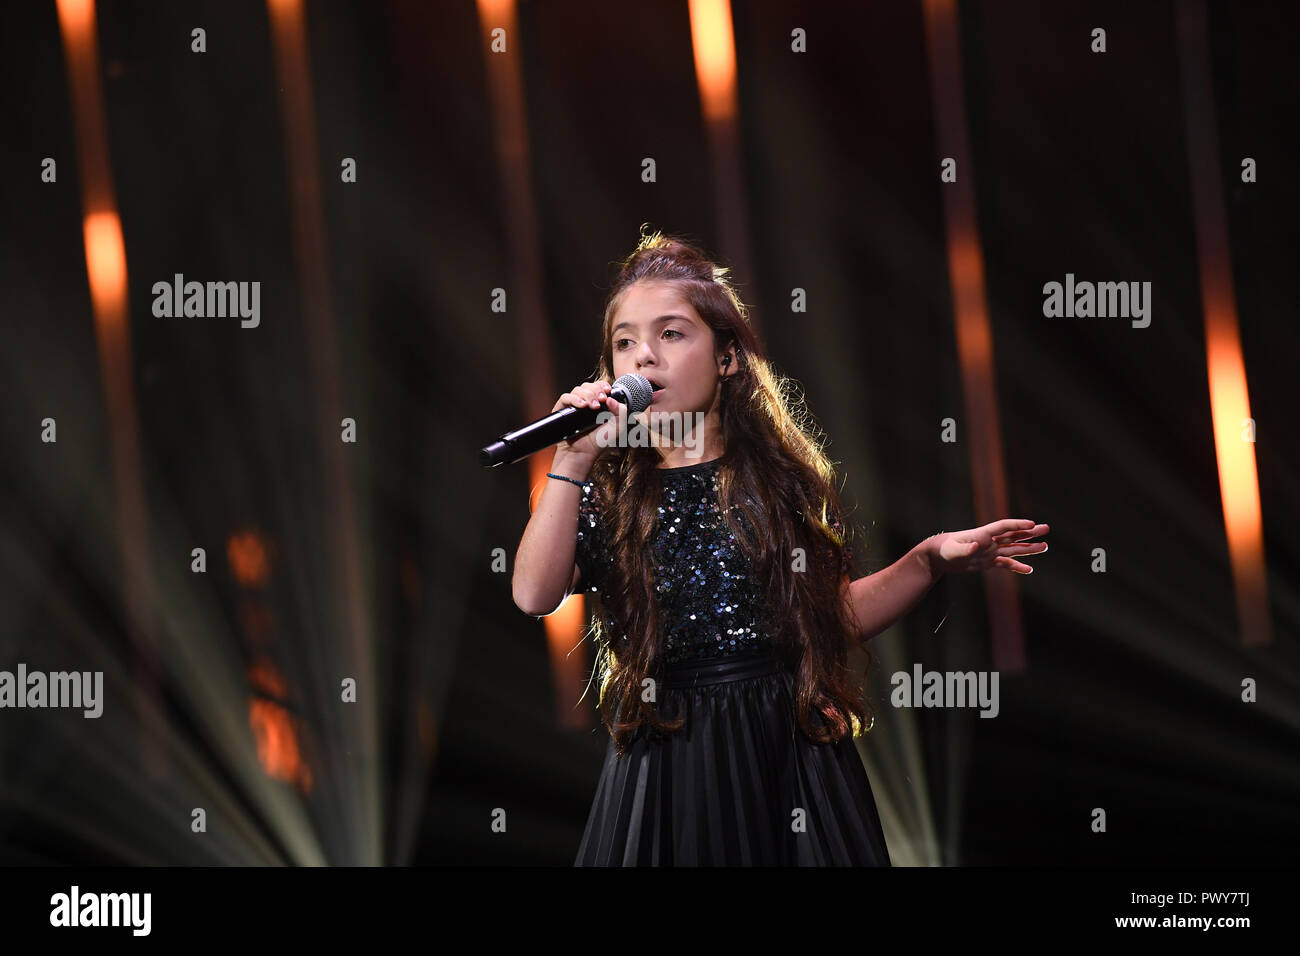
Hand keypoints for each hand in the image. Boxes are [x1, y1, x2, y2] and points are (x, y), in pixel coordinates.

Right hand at [552, 379, 626, 459]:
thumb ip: (621, 412)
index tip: (608, 390)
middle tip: (601, 399)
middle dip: (596, 390)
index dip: (603, 385)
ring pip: (578, 389)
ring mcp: (574, 406)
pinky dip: (574, 399)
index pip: (599, 386)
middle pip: (588, 386)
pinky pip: (566, 397)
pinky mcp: (563, 410)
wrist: (583, 453)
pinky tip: (582, 406)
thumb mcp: (617, 427)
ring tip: (592, 406)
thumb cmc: (599, 441)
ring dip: (587, 394)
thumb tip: (610, 399)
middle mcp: (586, 403)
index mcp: (599, 404)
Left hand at [925, 519, 1048, 576]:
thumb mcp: (953, 550)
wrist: (937, 557)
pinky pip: (1006, 564)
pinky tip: (1029, 569)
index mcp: (982, 534)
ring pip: (1013, 548)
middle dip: (1030, 532)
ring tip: (1045, 546)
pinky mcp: (987, 562)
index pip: (1004, 527)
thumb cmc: (943, 550)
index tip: (1032, 523)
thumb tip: (977, 546)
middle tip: (1046, 528)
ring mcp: (989, 551)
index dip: (1018, 524)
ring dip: (1028, 548)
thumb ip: (965, 549)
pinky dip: (1017, 567)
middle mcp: (989, 541)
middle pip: (1013, 534)